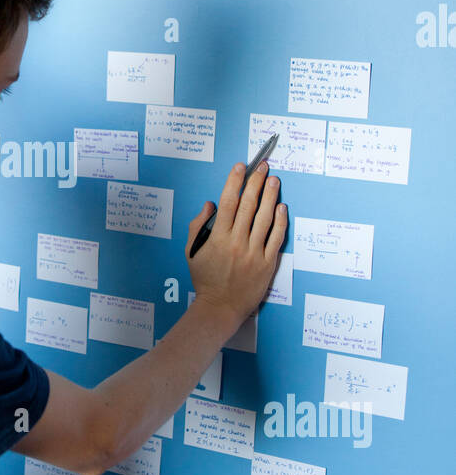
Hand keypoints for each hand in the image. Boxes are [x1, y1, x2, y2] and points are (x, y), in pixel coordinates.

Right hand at [185, 161, 286, 331]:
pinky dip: (280, 221)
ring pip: (264, 218)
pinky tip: (282, 207)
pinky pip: (276, 238)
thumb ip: (198, 226)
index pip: (228, 202)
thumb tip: (211, 204)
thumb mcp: (192, 251)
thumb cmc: (205, 279)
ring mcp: (254, 253)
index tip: (241, 167)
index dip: (235, 181)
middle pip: (248, 205)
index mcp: (218, 238)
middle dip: (256, 182)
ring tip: (274, 180)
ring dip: (270, 196)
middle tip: (262, 166)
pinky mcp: (267, 264)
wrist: (220, 307)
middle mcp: (236, 242)